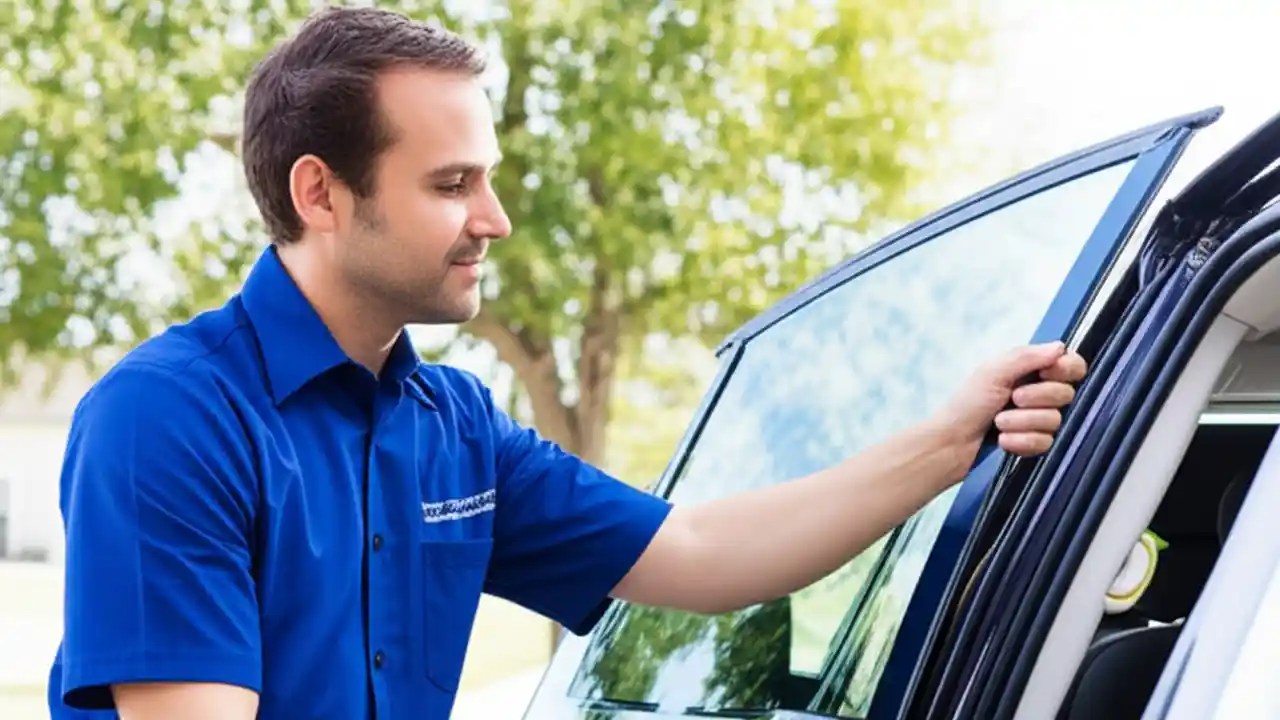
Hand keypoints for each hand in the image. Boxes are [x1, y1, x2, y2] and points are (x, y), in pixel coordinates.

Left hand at [936, 341, 1087, 456]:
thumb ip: (1026, 357)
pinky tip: (1002, 440)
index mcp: (1031, 371)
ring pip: (1055, 421)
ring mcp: (1038, 420)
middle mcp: (1040, 393)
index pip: (1072, 365)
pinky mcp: (1035, 443)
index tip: (1048, 372)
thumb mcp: (992, 373)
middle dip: (1038, 397)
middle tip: (1013, 398)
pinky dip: (1021, 440)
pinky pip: (1045, 442)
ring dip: (1022, 421)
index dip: (1067, 369)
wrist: (951, 442)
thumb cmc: (968, 403)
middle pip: (1066, 393)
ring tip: (998, 422)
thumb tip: (1060, 347)